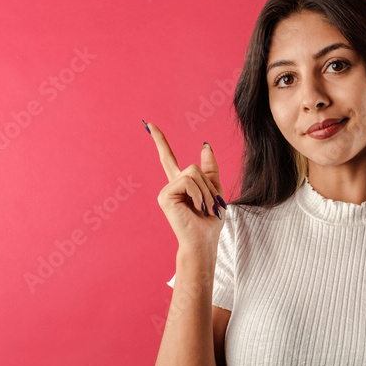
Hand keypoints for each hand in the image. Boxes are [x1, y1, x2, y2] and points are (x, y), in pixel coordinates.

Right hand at [149, 121, 226, 250]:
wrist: (204, 241)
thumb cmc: (210, 221)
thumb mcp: (215, 191)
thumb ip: (210, 169)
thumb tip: (205, 145)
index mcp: (181, 184)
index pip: (168, 158)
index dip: (159, 140)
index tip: (149, 124)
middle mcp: (170, 185)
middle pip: (193, 167)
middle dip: (209, 186)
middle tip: (211, 206)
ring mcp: (166, 191)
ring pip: (192, 173)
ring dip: (206, 192)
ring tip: (204, 209)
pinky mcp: (164, 196)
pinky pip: (188, 182)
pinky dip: (198, 195)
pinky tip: (196, 208)